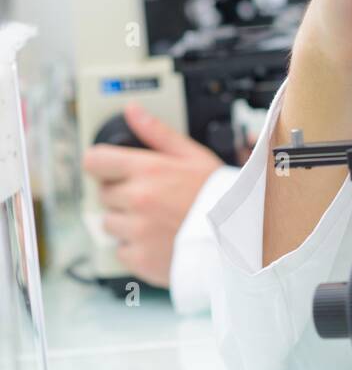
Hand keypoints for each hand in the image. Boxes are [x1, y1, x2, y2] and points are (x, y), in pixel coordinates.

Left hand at [82, 104, 222, 287]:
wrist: (239, 239)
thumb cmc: (220, 197)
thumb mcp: (193, 156)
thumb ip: (157, 132)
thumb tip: (133, 111)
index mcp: (148, 170)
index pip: (94, 161)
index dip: (102, 164)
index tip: (110, 169)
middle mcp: (137, 199)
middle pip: (104, 194)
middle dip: (121, 195)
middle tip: (150, 198)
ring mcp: (137, 230)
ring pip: (109, 224)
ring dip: (125, 223)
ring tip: (155, 220)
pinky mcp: (139, 258)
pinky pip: (120, 251)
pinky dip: (134, 248)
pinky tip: (156, 240)